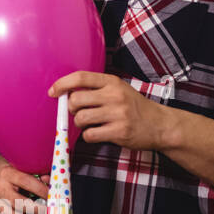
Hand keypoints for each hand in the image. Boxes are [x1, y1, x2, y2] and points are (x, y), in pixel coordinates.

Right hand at [0, 155, 48, 213]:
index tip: (52, 197)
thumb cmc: (12, 173)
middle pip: (18, 203)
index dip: (42, 191)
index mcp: (7, 174)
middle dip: (38, 211)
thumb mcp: (24, 168)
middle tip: (49, 213)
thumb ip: (39, 174)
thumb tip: (50, 182)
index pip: (26, 182)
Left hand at [51, 71, 168, 150]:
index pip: (80, 78)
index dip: (62, 84)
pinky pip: (90, 135)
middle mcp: (115, 96)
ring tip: (92, 124)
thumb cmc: (134, 107)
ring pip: (80, 118)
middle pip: (75, 100)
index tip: (53, 92)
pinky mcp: (120, 132)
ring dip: (80, 124)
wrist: (161, 125)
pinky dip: (89, 136)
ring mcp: (118, 114)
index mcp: (112, 82)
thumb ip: (96, 89)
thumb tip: (65, 93)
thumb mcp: (118, 90)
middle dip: (71, 109)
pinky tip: (99, 133)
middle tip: (79, 113)